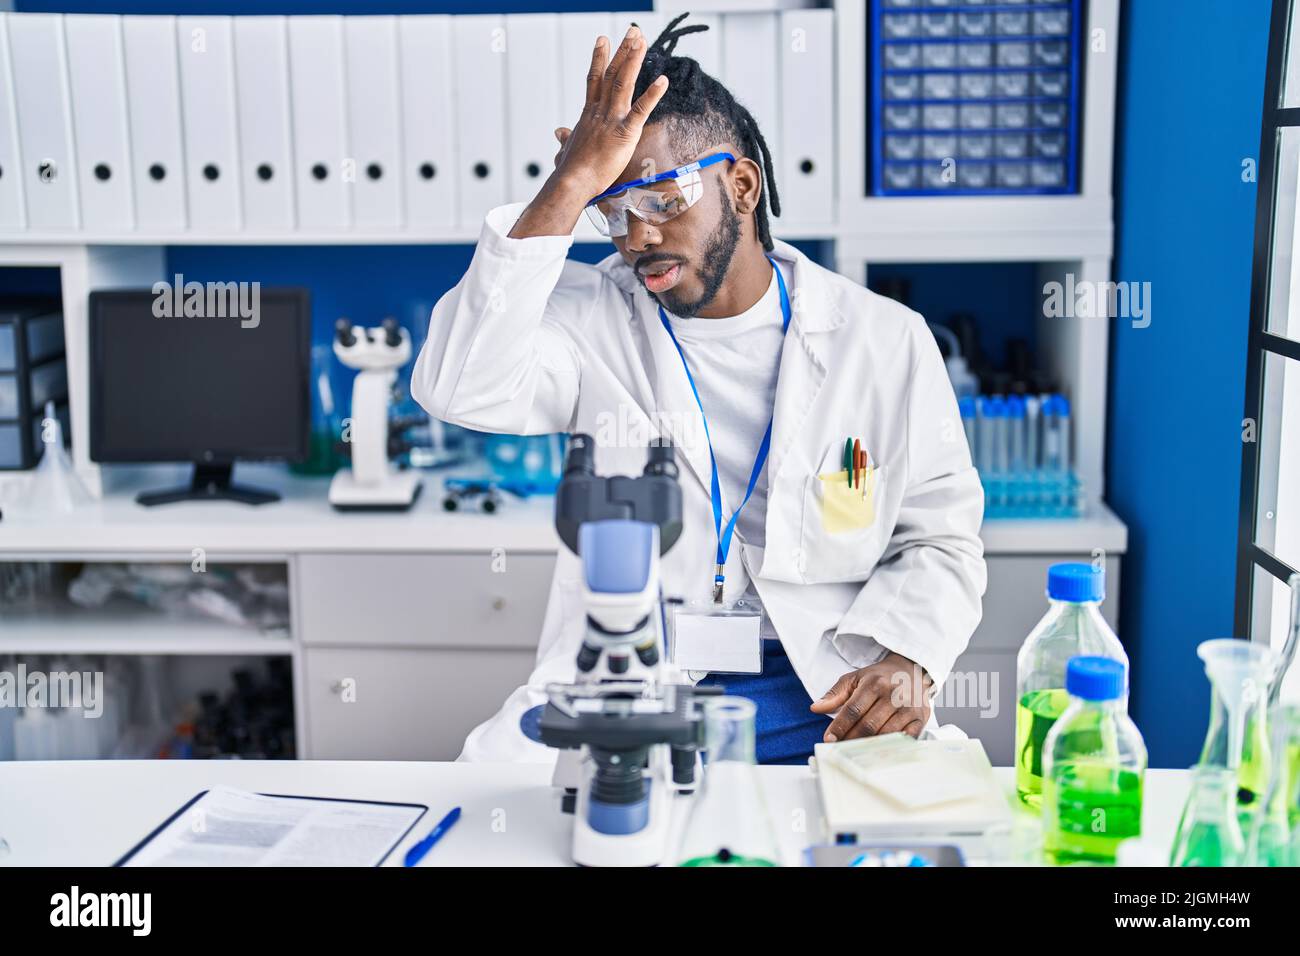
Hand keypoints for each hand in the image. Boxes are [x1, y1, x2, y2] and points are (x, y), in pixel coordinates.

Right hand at [551, 25, 668, 197]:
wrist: (572, 183)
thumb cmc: (569, 172)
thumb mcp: (565, 150)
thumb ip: (564, 139)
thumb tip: (558, 133)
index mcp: (588, 115)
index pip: (594, 80)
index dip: (599, 58)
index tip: (603, 39)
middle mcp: (599, 112)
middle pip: (611, 74)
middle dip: (623, 51)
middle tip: (633, 31)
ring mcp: (611, 120)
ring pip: (623, 83)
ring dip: (634, 60)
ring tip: (642, 40)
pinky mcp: (624, 133)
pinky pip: (641, 110)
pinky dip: (652, 95)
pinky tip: (663, 80)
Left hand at [809, 652, 933, 741]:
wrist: (912, 670)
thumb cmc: (880, 677)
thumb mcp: (855, 678)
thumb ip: (835, 694)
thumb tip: (816, 708)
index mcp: (874, 683)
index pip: (852, 710)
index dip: (839, 727)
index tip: (829, 739)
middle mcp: (893, 695)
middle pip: (868, 725)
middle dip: (851, 740)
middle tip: (839, 748)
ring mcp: (908, 708)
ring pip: (885, 735)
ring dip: (868, 747)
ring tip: (855, 752)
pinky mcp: (920, 718)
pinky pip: (905, 739)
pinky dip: (891, 748)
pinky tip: (879, 752)